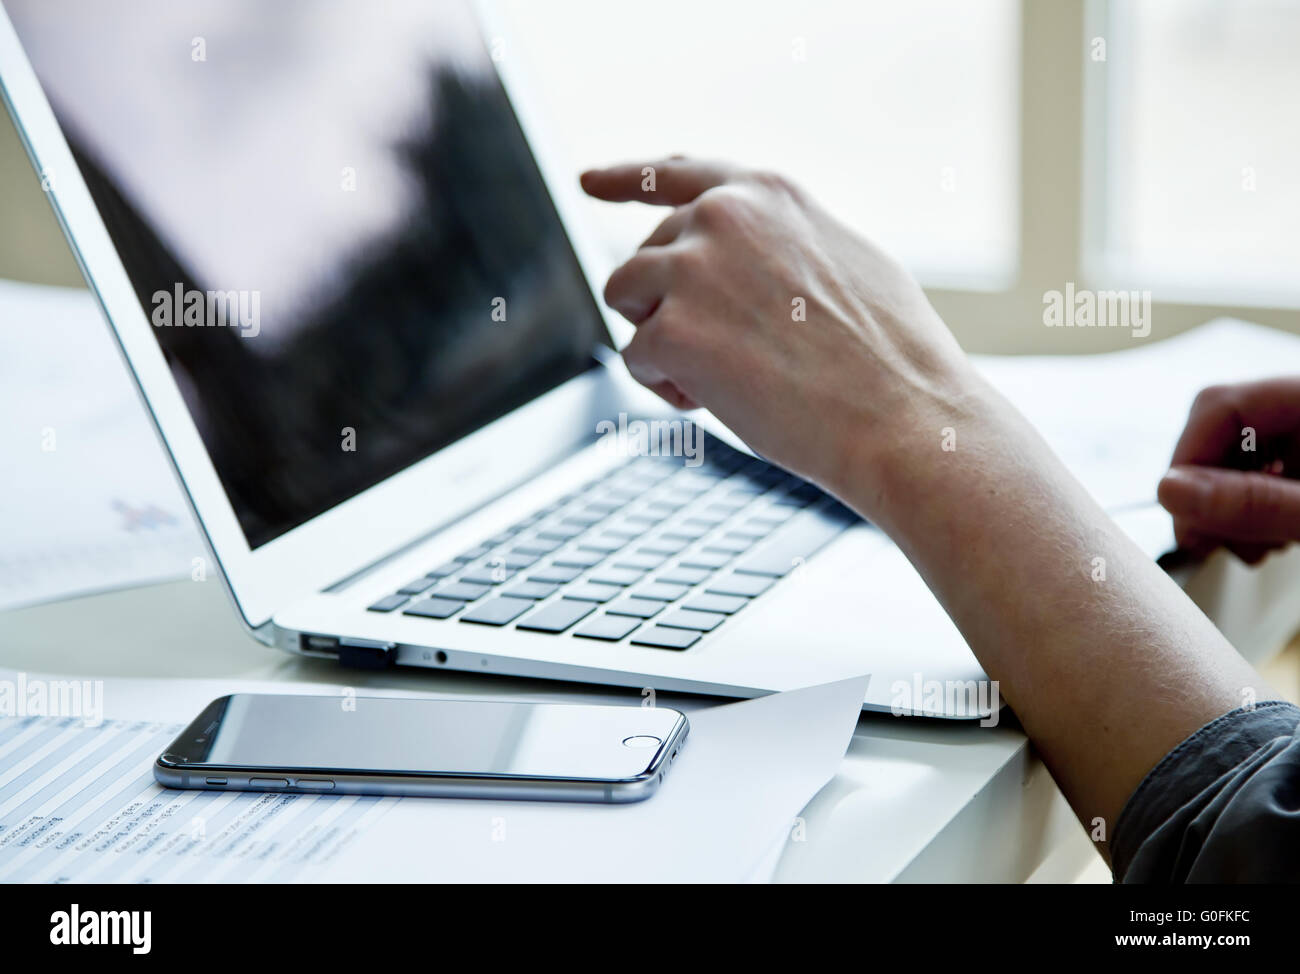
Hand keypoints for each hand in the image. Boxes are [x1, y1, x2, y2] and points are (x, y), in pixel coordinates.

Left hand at [580, 157, 975, 511]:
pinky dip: (667, 388)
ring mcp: (690, 270)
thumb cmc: (887, 355)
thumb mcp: (845, 259)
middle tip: (740, 354)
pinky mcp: (671, 330)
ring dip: (662, 342)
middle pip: (646, 258)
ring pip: (627, 303)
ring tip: (728, 373)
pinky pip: (634, 360)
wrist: (902, 415)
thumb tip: (748, 259)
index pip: (674, 174)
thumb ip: (782, 243)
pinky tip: (722, 398)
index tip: (586, 181)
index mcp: (764, 194)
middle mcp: (718, 216)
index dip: (623, 178)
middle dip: (673, 309)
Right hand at [1159, 378, 1299, 563]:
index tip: (1182, 515)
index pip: (1220, 407)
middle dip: (1206, 492)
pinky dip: (1249, 512)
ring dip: (1225, 509)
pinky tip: (1268, 537)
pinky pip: (1256, 476)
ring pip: (1233, 458)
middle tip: (1211, 542)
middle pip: (1220, 433)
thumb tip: (1170, 492)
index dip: (1188, 459)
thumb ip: (1257, 503)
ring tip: (1255, 546)